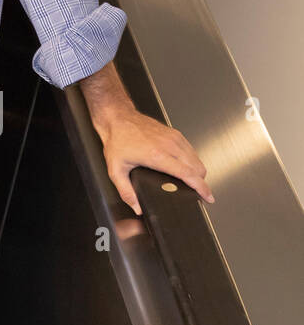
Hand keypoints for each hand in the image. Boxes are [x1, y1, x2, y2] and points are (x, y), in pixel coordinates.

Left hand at [80, 63, 213, 214]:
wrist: (117, 117)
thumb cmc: (117, 139)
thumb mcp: (115, 169)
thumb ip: (125, 191)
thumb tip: (136, 207)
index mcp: (157, 156)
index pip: (188, 174)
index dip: (202, 188)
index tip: (208, 197)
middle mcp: (169, 146)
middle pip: (198, 169)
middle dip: (200, 183)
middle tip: (196, 192)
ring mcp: (173, 138)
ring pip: (197, 159)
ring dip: (197, 172)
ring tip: (191, 181)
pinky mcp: (174, 133)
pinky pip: (191, 150)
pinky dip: (192, 161)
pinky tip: (185, 166)